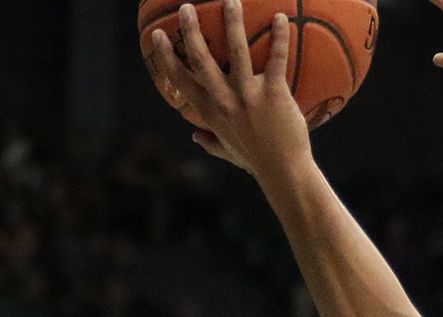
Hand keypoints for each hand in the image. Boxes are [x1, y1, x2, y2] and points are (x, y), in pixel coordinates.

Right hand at [141, 0, 311, 177]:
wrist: (285, 172)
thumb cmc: (257, 161)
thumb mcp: (228, 151)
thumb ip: (210, 142)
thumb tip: (195, 136)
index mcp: (210, 112)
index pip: (180, 80)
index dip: (166, 56)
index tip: (157, 35)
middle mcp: (224, 101)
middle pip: (201, 59)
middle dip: (191, 31)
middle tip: (186, 8)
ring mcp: (248, 96)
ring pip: (237, 51)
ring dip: (233, 23)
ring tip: (231, 0)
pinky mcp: (274, 94)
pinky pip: (277, 59)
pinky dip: (279, 37)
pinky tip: (280, 17)